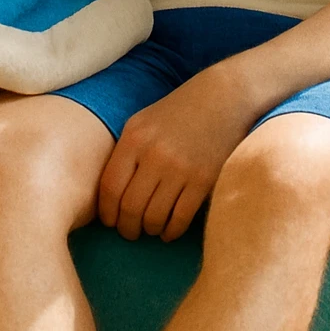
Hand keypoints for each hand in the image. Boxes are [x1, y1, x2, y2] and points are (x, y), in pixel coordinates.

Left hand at [98, 65, 252, 241]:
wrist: (222, 98)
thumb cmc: (177, 112)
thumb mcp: (142, 122)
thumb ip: (125, 154)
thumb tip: (109, 196)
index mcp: (134, 138)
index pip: (109, 187)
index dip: (106, 212)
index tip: (109, 221)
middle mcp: (154, 154)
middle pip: (130, 207)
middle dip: (126, 227)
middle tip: (129, 232)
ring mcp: (180, 168)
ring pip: (154, 217)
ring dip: (149, 230)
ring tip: (149, 229)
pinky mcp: (204, 180)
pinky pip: (181, 218)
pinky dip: (171, 231)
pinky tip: (169, 231)